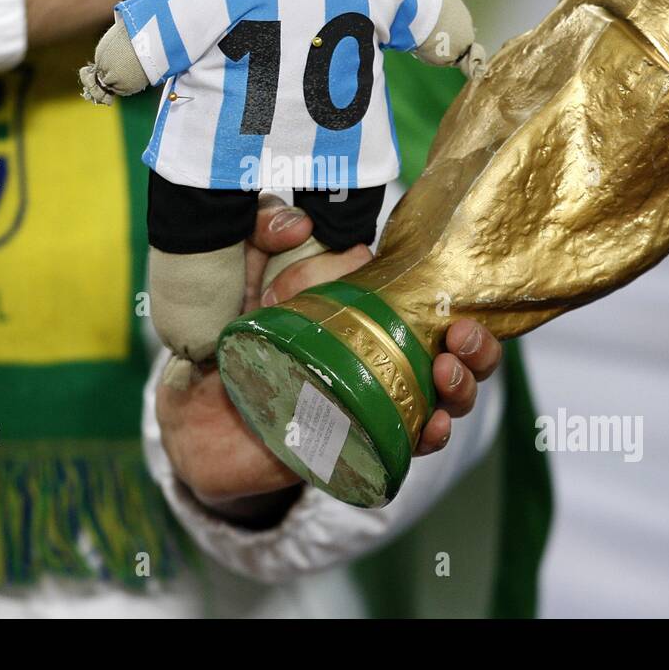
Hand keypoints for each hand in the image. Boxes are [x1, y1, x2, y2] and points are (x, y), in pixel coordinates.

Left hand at [155, 197, 503, 523]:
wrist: (192, 408)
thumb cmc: (226, 331)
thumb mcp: (241, 269)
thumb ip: (262, 230)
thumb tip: (299, 224)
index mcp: (370, 310)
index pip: (424, 296)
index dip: (435, 291)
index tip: (417, 285)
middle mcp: (386, 355)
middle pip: (457, 350)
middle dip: (476, 344)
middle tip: (459, 334)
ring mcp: (378, 401)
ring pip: (446, 398)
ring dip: (463, 387)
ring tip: (447, 373)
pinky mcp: (360, 444)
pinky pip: (407, 445)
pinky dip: (427, 437)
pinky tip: (430, 426)